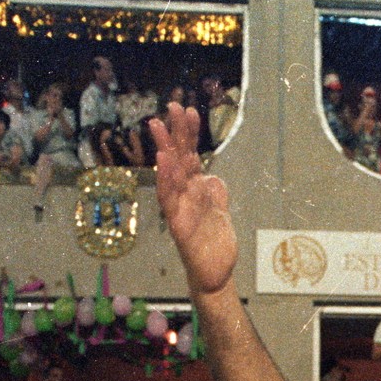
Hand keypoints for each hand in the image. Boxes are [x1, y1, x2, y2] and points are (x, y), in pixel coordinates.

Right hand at [151, 103, 236, 295]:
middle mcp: (185, 196)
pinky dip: (166, 182)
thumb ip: (216, 194)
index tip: (187, 110)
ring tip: (160, 128)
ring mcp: (180, 210)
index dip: (189, 134)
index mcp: (196, 191)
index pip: (191, 157)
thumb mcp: (220, 213)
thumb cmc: (214, 245)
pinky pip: (170, 201)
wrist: (215, 275)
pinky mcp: (179, 226)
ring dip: (166, 151)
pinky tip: (164, 163)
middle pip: (179, 159)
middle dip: (176, 133)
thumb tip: (213, 177)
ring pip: (171, 176)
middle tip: (172, 106)